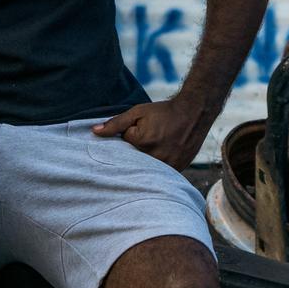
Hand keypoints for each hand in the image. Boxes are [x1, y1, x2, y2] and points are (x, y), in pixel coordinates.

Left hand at [92, 96, 212, 171]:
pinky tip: (164, 155)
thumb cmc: (164, 112)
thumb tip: (94, 132)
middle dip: (133, 154)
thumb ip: (115, 124)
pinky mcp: (178, 169)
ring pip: (147, 170)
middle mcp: (155, 156)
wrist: (194, 113)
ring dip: (145, 164)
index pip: (122, 148)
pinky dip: (158, 170)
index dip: (127, 141)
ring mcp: (168, 165)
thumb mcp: (137, 113)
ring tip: (155, 147)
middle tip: (146, 141)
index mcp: (142, 141)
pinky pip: (161, 175)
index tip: (136, 134)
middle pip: (133, 162)